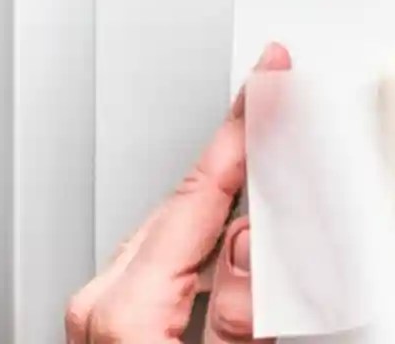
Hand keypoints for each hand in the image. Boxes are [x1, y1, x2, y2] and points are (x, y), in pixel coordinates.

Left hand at [65, 43, 290, 343]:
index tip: (269, 75)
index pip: (201, 192)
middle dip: (248, 156)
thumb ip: (238, 312)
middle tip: (292, 109)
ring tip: (280, 172)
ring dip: (232, 199)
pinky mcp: (114, 321)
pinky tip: (239, 234)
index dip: (244, 125)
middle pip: (191, 202)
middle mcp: (104, 304)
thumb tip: (254, 239)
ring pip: (180, 228)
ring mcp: (102, 313)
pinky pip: (167, 254)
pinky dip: (209, 235)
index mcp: (126, 311)